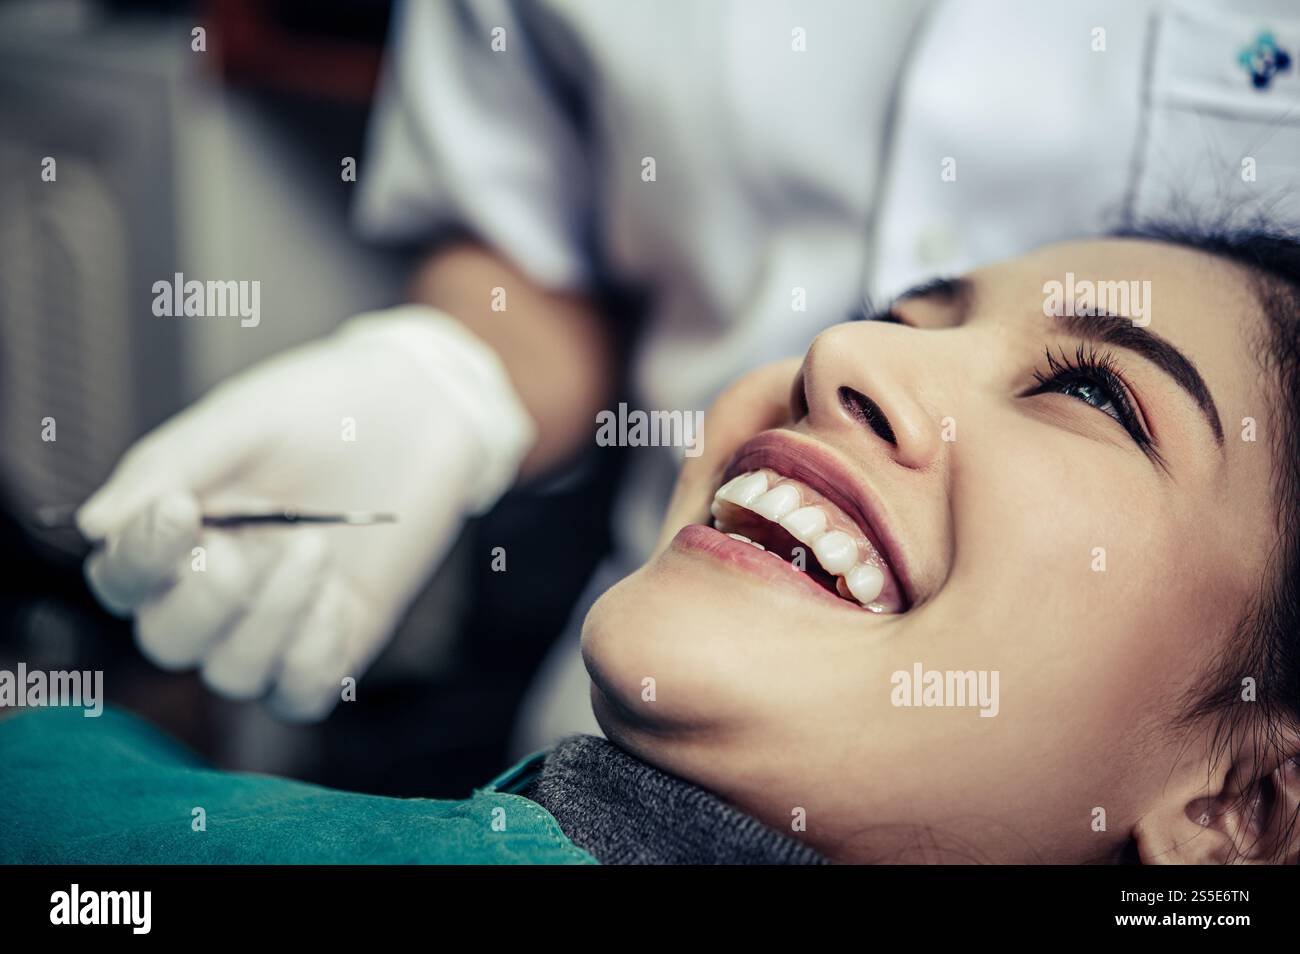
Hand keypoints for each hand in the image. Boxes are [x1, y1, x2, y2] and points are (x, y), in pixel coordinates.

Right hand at [77, 306, 534, 720]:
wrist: (418, 410)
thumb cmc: (324, 409)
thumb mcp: (244, 421)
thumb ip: (169, 466)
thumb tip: (94, 526)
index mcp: (179, 531)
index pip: (120, 579)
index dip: (139, 561)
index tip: (181, 511)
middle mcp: (215, 586)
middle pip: (168, 641)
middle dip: (205, 602)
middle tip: (254, 545)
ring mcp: (274, 621)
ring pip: (232, 673)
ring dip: (271, 617)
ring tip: (315, 546)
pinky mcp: (332, 641)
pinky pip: (298, 694)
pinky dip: (310, 657)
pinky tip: (334, 597)